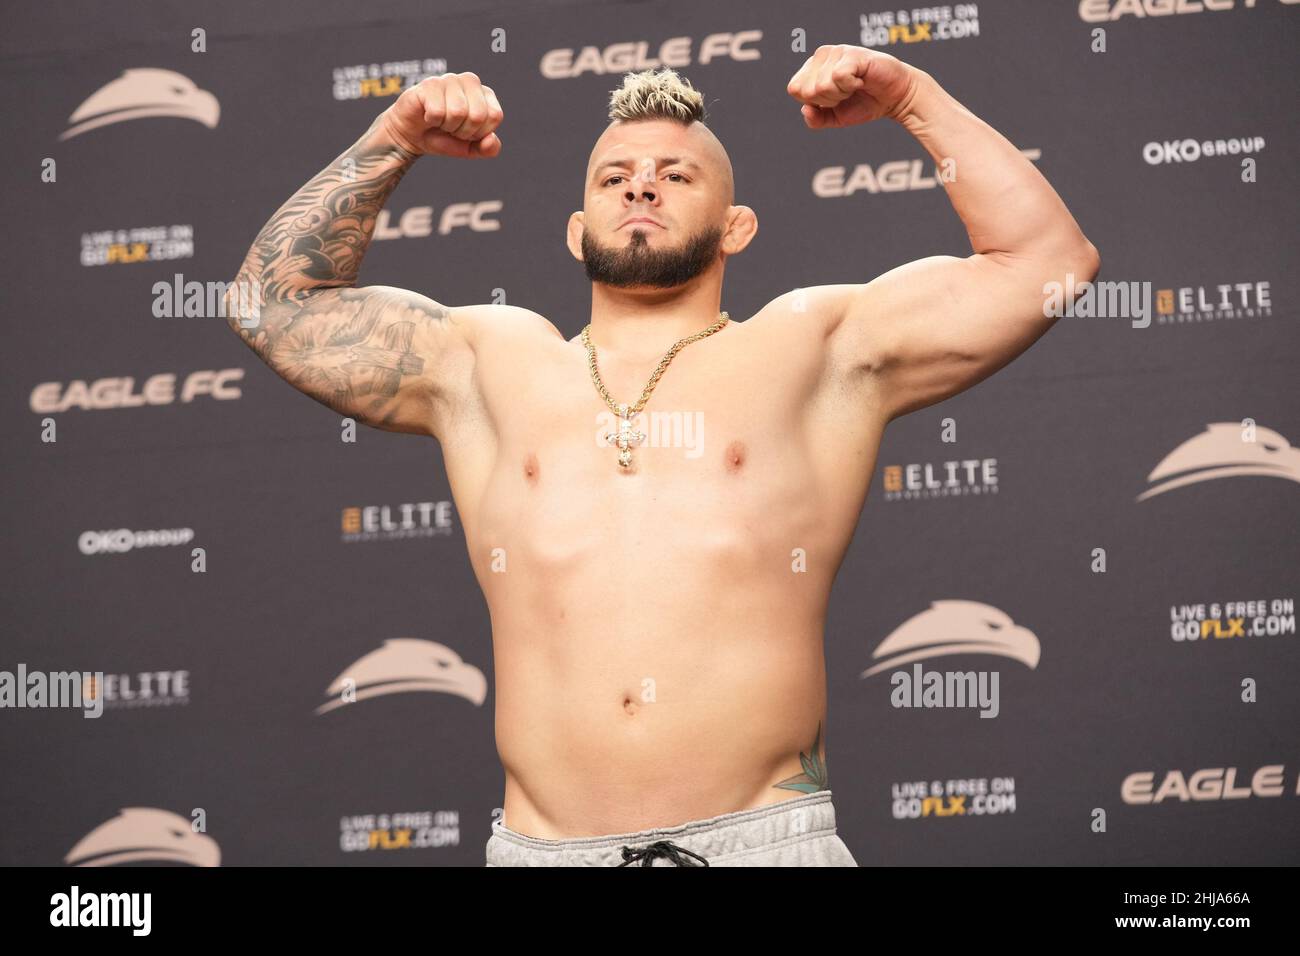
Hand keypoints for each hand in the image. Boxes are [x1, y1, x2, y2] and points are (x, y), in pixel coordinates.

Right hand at [381, 72, 502, 157]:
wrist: (413, 136)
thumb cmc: (444, 137)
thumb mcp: (470, 148)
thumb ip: (488, 148)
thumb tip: (491, 140)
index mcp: (486, 94)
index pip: (495, 116)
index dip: (479, 132)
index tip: (466, 131)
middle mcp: (470, 81)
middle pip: (478, 115)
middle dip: (463, 131)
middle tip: (451, 127)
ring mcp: (450, 79)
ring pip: (458, 112)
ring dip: (447, 125)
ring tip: (440, 121)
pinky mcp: (429, 83)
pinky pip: (438, 111)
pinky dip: (432, 120)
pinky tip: (428, 115)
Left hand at [786, 45, 920, 128]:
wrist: (893, 99)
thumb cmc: (863, 104)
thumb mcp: (834, 118)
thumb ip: (815, 119)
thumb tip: (805, 109)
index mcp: (812, 68)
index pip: (795, 88)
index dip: (814, 102)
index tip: (834, 99)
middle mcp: (821, 55)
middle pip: (806, 89)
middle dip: (828, 100)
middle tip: (846, 93)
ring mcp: (837, 51)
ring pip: (822, 85)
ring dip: (841, 94)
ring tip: (855, 86)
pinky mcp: (853, 53)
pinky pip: (838, 76)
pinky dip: (850, 86)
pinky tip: (860, 80)